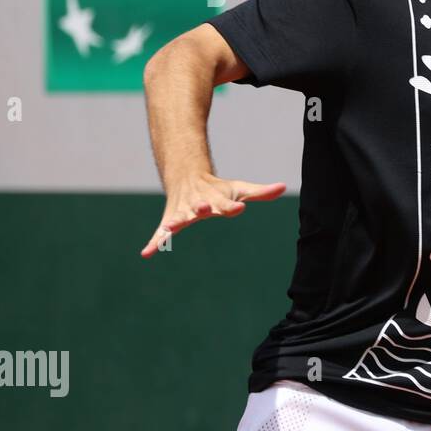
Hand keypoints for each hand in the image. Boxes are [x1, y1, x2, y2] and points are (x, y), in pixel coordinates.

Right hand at [140, 171, 285, 257]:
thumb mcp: (240, 189)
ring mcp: (182, 213)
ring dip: (175, 222)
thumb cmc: (219, 189)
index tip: (240, 208)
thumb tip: (284, 187)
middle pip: (200, 207)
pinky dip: (154, 242)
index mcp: (217, 199)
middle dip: (202, 208)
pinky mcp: (169, 220)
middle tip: (203, 208)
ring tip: (170, 228)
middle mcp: (198, 205)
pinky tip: (146, 254)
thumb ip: (261, 192)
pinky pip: (159, 233)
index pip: (226, 204)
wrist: (187, 177)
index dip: (232, 206)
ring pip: (178, 218)